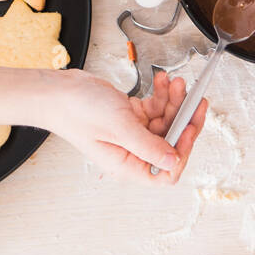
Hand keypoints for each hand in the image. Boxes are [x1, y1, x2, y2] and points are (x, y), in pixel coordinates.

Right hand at [45, 68, 206, 183]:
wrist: (58, 90)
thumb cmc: (77, 111)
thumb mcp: (119, 128)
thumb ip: (149, 146)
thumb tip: (174, 161)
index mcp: (128, 164)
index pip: (166, 172)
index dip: (182, 151)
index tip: (188, 128)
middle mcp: (132, 152)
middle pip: (171, 143)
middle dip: (184, 119)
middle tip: (196, 101)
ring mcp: (133, 134)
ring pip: (167, 121)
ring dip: (174, 101)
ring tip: (176, 83)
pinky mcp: (131, 117)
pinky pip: (156, 108)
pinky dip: (162, 95)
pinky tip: (162, 82)